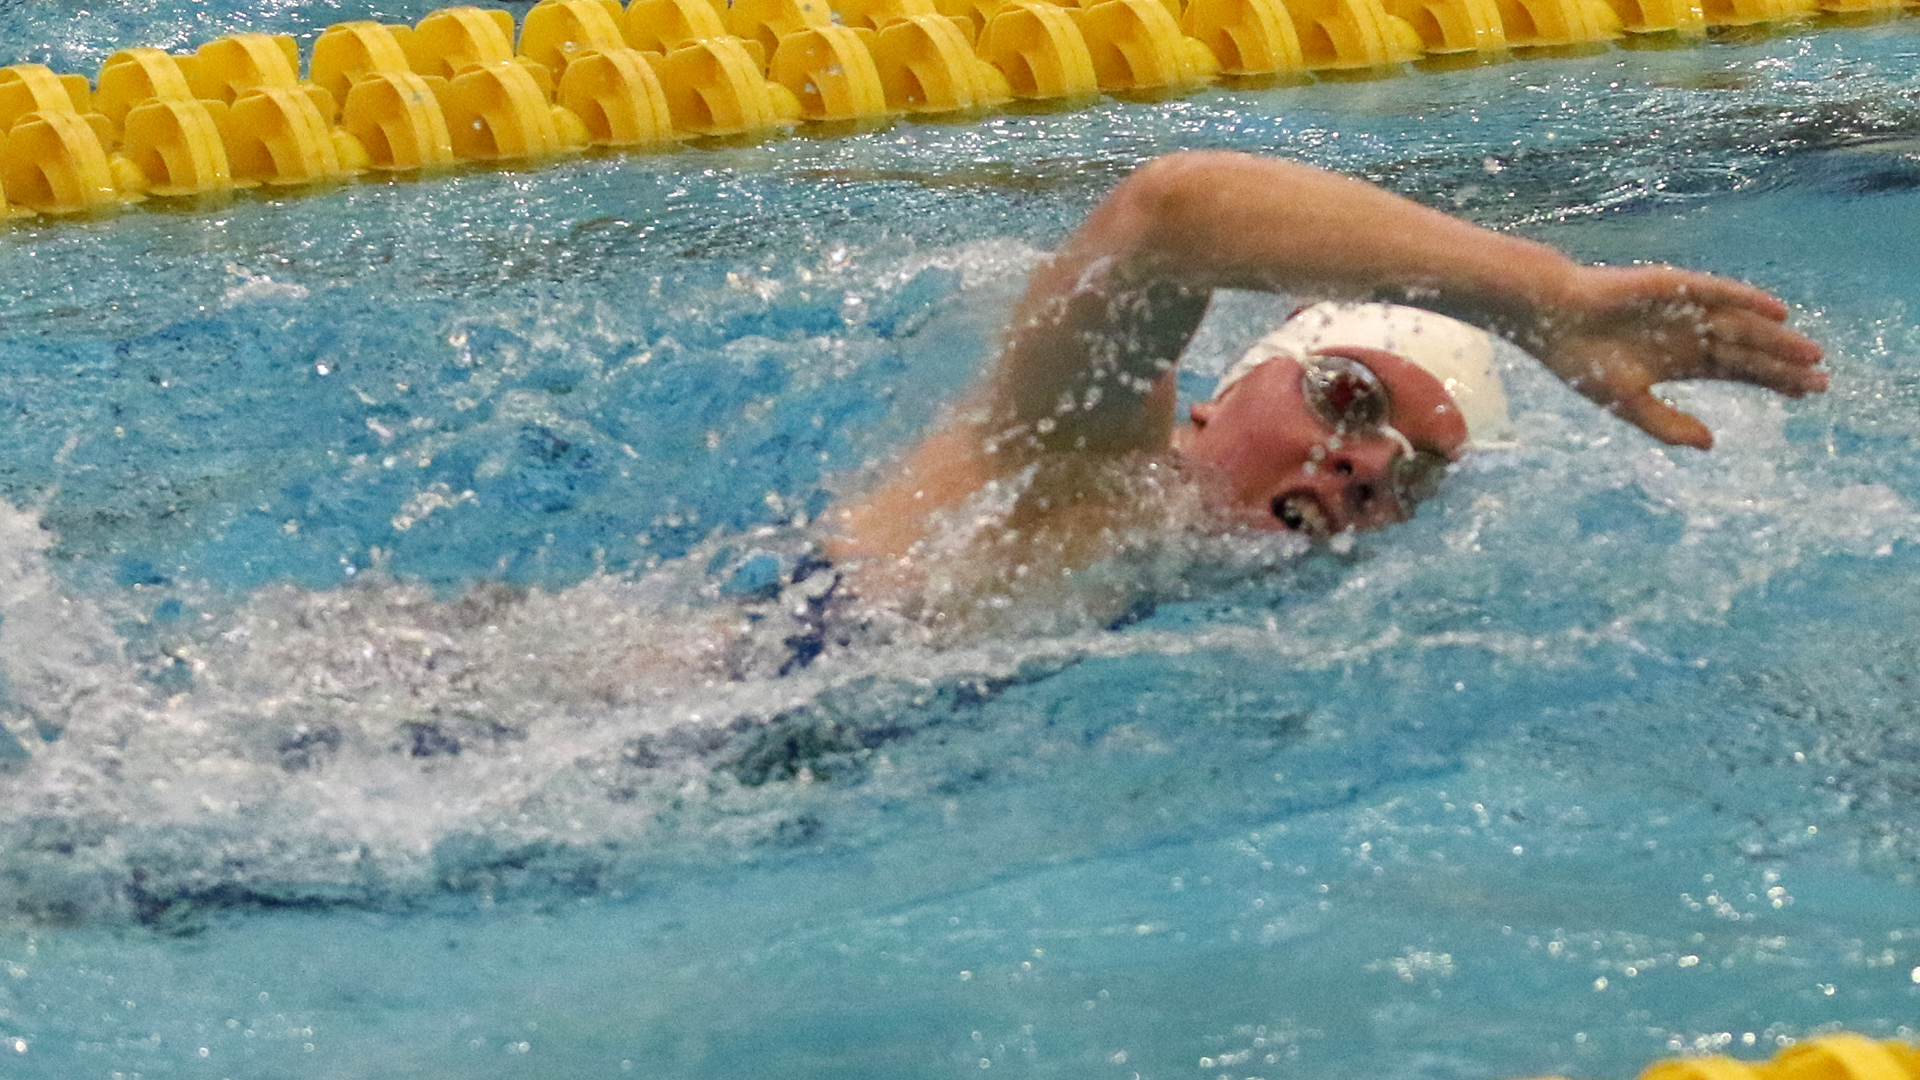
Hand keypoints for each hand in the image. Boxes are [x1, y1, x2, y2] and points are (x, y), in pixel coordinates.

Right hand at [1536, 265, 1826, 448]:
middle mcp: (1688, 333)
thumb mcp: (1627, 403)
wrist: (1550, 318)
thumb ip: (1667, 423)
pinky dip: (1749, 300)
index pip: (1735, 371)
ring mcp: (1684, 308)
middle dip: (1783, 366)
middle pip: (1747, 351)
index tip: (1805, 396)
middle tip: (1822, 380)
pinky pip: (1720, 293)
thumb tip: (1711, 444)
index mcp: (1678, 360)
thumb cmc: (1580, 360)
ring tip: (1812, 354)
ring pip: (1741, 325)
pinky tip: (1779, 312)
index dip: (1770, 382)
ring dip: (1776, 339)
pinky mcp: (1675, 286)